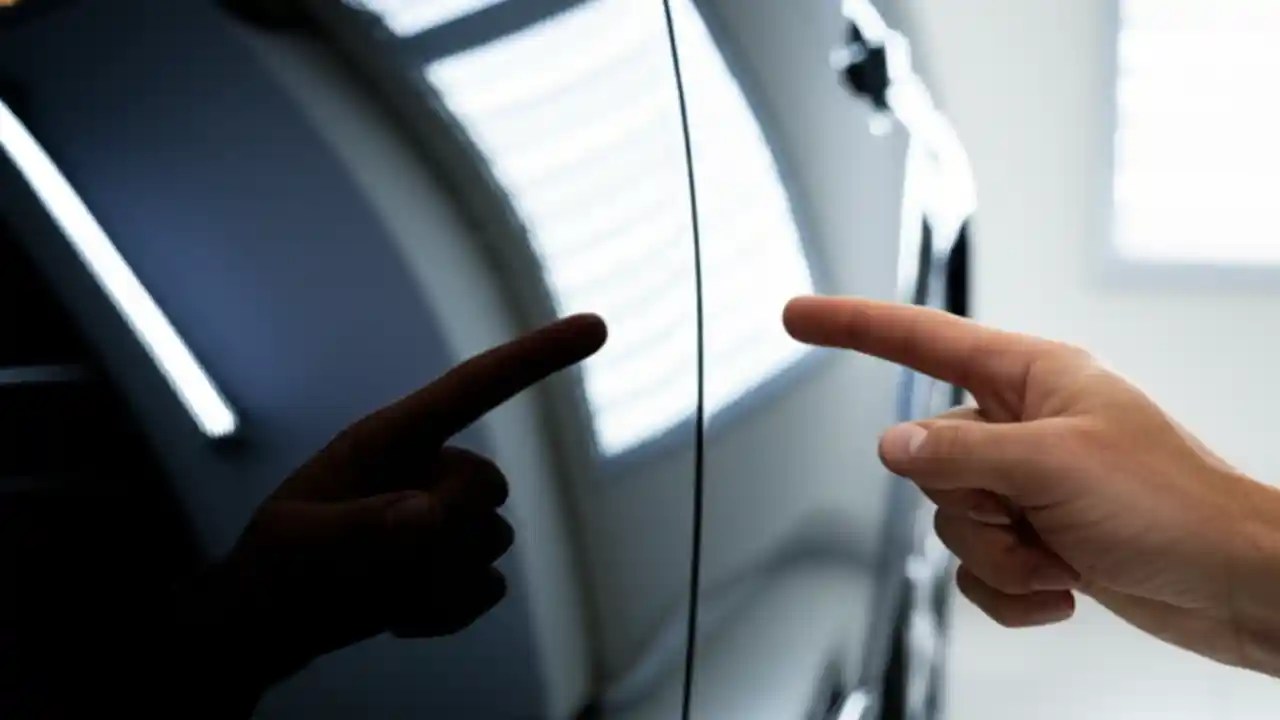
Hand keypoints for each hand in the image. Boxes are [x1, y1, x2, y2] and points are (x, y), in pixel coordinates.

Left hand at [193, 314, 606, 696]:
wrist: (281, 619)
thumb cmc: (281, 563)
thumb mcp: (297, 543)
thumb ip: (361, 526)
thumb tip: (428, 515)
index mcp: (396, 438)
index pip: (476, 387)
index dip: (536, 355)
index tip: (596, 326)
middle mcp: (434, 471)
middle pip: (490, 484)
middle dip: (442, 526)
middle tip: (370, 557)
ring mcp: (452, 523)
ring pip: (492, 543)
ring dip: (434, 576)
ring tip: (373, 586)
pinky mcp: (463, 572)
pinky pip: (486, 590)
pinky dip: (442, 612)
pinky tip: (395, 613)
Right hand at [784, 296, 1279, 675]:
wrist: (1238, 586)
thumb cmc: (1176, 506)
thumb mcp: (1054, 465)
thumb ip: (959, 452)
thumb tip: (892, 446)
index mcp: (1033, 378)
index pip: (921, 341)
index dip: (852, 327)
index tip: (797, 317)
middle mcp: (1024, 427)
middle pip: (929, 457)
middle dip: (972, 503)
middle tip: (1034, 511)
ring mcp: (1029, 486)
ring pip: (950, 520)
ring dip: (999, 553)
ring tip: (1062, 552)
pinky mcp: (1038, 539)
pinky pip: (976, 569)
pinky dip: (1011, 589)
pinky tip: (1064, 587)